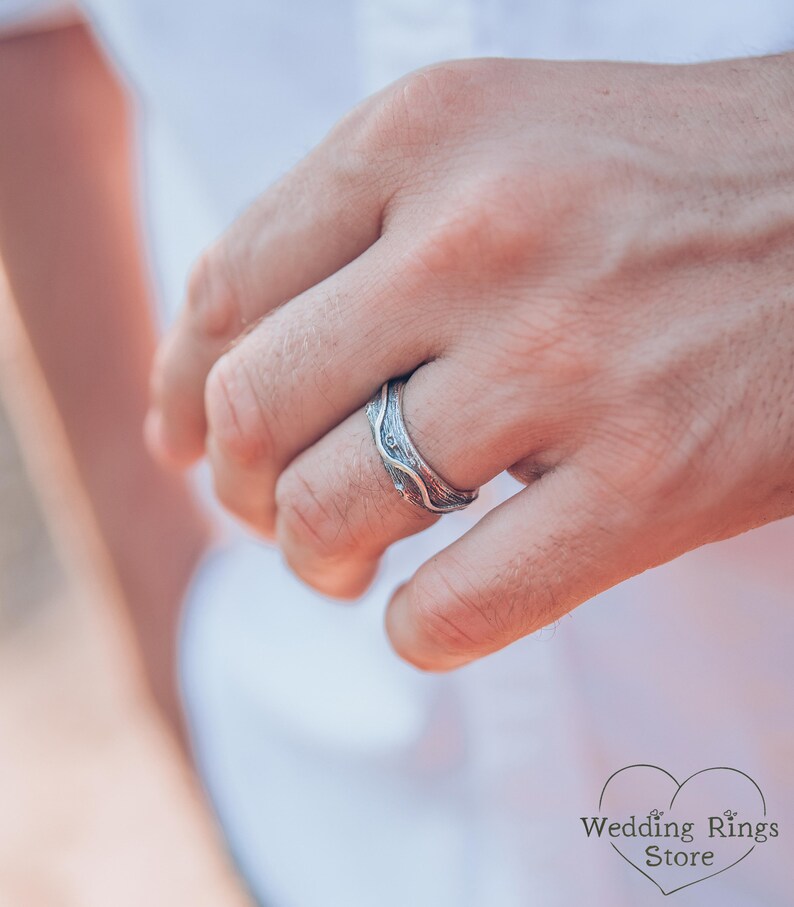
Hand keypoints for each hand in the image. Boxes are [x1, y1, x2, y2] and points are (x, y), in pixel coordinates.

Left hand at [146, 56, 793, 669]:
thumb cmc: (661, 176)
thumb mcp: (492, 142)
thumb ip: (357, 232)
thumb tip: (222, 358)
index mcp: (425, 137)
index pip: (229, 287)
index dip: (180, 386)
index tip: (178, 442)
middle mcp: (481, 239)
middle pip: (257, 407)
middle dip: (240, 488)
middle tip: (271, 513)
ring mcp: (566, 363)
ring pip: (340, 507)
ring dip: (314, 560)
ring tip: (339, 563)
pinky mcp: (649, 481)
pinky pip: (461, 603)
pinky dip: (416, 632)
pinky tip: (422, 616)